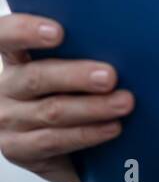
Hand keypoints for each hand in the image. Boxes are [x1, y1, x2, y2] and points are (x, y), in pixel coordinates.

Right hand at [0, 14, 134, 181]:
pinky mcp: (18, 150)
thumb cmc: (68, 90)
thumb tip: (120, 38)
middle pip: (36, 77)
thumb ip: (79, 50)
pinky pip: (54, 141)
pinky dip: (87, 134)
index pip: (5, 35)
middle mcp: (5, 86)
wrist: (57, 143)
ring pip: (51, 111)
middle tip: (110, 77)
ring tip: (123, 102)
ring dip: (92, 107)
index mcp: (15, 57)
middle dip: (77, 76)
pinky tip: (112, 127)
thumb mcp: (65, 65)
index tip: (58, 33)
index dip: (25, 31)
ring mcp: (8, 120)